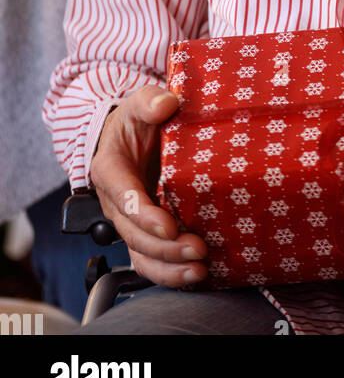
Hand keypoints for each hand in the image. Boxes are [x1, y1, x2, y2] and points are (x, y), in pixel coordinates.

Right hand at [89, 85, 208, 288]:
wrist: (131, 136)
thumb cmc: (136, 120)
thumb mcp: (139, 103)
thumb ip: (149, 101)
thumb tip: (165, 104)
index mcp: (110, 171)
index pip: (124, 199)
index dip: (145, 216)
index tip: (170, 226)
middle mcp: (115, 203)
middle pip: (134, 235)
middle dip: (164, 248)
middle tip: (198, 249)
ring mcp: (129, 221)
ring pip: (140, 256)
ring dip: (168, 269)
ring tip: (199, 271)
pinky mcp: (145, 232)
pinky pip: (151, 261)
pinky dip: (170, 274)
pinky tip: (195, 276)